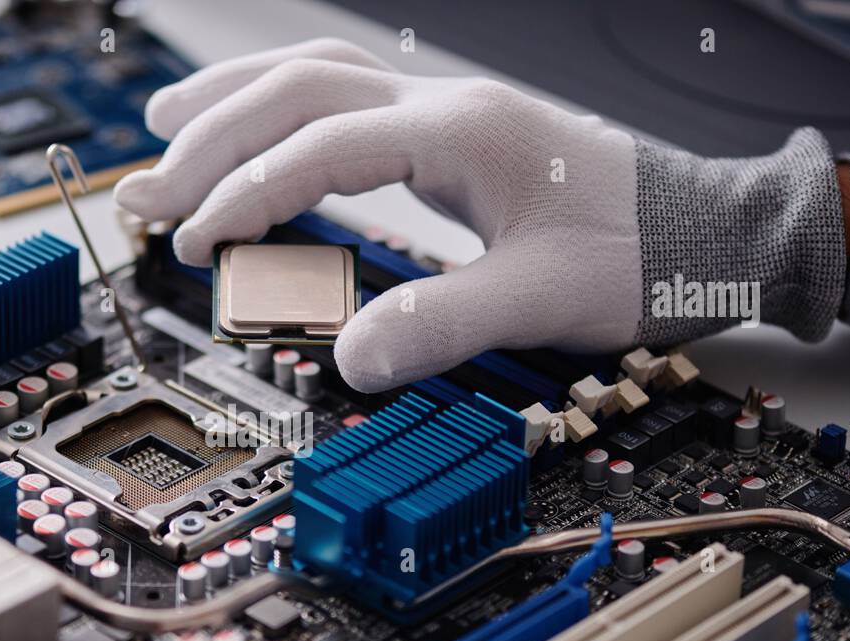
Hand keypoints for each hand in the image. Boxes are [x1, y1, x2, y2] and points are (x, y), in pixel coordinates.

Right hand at [116, 39, 845, 391]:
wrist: (706, 231)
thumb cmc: (639, 256)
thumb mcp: (543, 300)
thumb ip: (442, 324)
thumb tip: (348, 359)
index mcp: (459, 134)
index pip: (320, 145)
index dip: (245, 193)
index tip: (193, 244)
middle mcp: (443, 104)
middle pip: (296, 90)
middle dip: (209, 141)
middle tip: (143, 193)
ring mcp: (445, 108)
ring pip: (314, 72)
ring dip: (232, 98)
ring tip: (161, 125)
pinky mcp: (451, 130)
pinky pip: (345, 94)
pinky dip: (283, 104)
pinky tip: (257, 125)